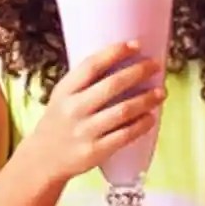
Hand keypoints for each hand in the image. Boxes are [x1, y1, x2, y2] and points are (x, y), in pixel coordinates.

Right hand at [19, 41, 164, 184]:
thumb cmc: (61, 121)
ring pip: (123, 111)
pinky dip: (142, 124)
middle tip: (156, 66)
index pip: (90, 66)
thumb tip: (125, 62)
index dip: (114, 53)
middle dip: (138, 73)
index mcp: (64, 91)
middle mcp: (73, 109)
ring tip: (161, 92)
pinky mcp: (95, 151)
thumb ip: (86, 82)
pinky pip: (125, 135)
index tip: (135, 45)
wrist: (43, 160)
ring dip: (146, 99)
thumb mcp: (63, 97)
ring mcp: (84, 131)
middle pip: (111, 86)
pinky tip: (152, 117)